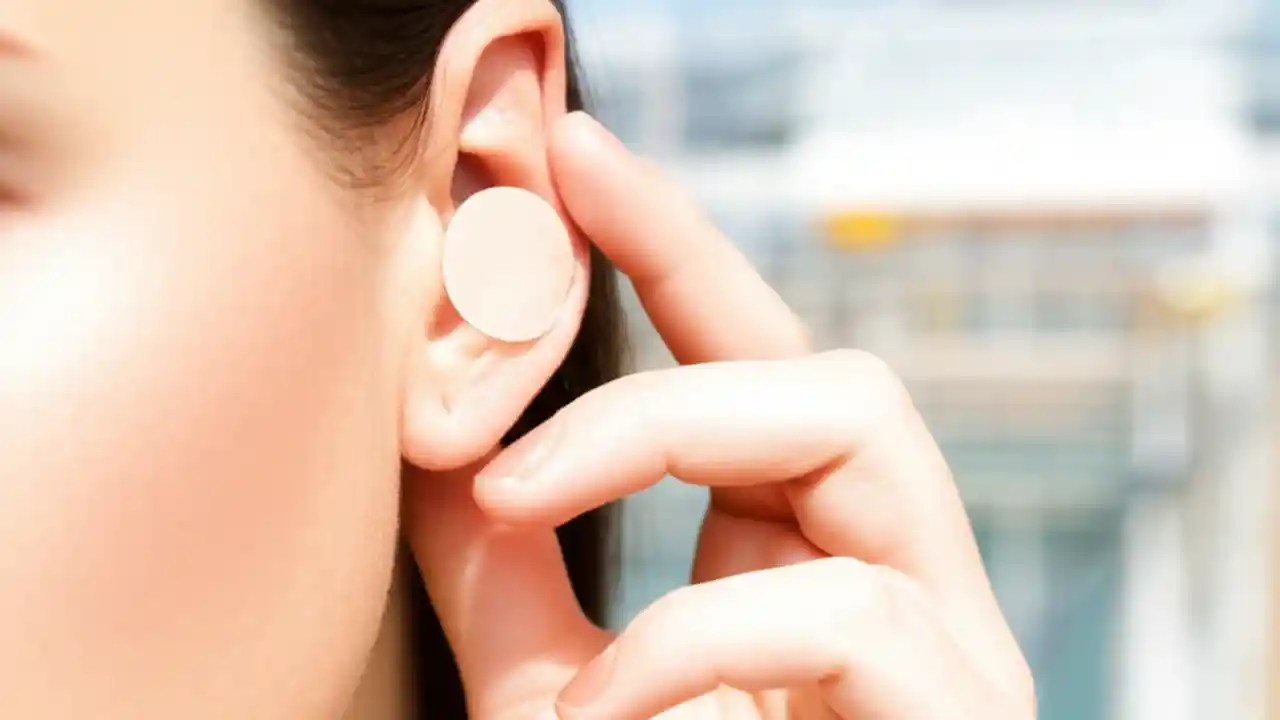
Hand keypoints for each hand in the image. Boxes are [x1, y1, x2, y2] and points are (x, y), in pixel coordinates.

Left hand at [404, 112, 1035, 718]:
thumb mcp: (543, 687)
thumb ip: (501, 573)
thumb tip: (441, 435)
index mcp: (806, 565)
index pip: (763, 372)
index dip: (678, 246)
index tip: (575, 158)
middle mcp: (897, 583)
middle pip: (836, 367)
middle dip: (674, 292)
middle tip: (513, 314)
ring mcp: (949, 651)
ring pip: (864, 423)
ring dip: (660, 434)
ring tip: (516, 498)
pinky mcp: (966, 714)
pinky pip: (849, 609)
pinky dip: (690, 640)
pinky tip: (596, 708)